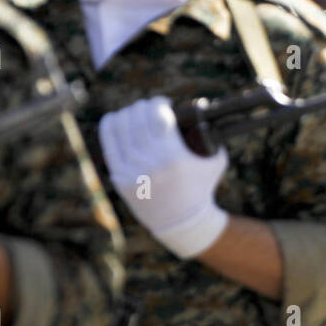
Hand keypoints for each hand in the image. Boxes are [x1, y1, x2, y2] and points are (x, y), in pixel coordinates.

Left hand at [100, 96, 228, 257]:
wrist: (182, 222)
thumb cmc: (201, 187)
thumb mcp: (216, 160)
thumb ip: (212, 136)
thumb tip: (203, 114)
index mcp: (173, 156)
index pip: (158, 115)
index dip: (159, 103)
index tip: (164, 104)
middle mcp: (150, 161)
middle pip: (138, 117)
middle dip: (144, 106)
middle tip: (150, 108)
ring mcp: (131, 170)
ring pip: (121, 126)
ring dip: (128, 113)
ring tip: (135, 113)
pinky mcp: (119, 178)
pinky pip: (109, 144)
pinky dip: (110, 126)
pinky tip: (114, 118)